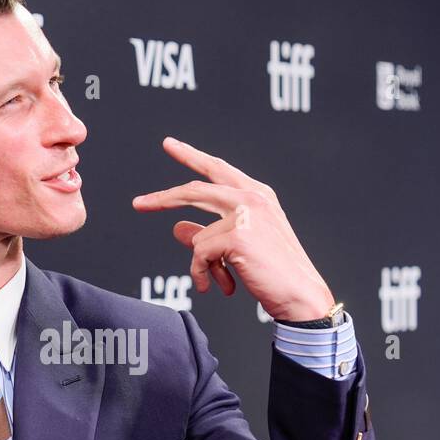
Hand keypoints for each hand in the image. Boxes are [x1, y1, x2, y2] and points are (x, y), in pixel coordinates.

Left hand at [131, 136, 335, 321]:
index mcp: (258, 196)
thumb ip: (207, 234)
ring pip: (198, 237)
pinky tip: (221, 287)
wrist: (301, 295)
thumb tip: (176, 227)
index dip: (191, 156)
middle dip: (163, 198)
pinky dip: (203, 274)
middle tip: (138, 203)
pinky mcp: (237, 236)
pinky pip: (200, 255)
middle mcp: (252, 198)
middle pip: (195, 190)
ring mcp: (246, 214)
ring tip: (219, 282)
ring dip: (202, 265)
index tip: (169, 144)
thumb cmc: (274, 274)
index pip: (217, 169)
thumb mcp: (238, 249)